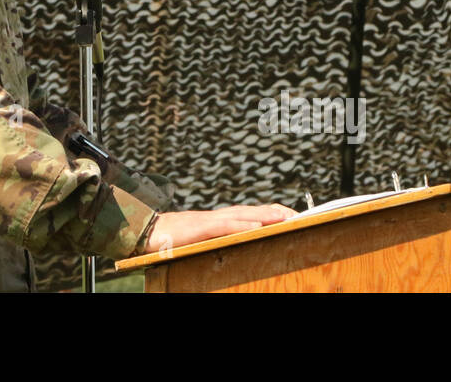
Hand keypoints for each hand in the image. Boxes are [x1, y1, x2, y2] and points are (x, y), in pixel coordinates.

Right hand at [142, 203, 296, 255]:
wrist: (150, 231)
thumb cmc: (177, 238)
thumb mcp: (205, 239)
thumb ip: (222, 238)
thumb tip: (241, 241)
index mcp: (223, 219)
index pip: (254, 213)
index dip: (274, 213)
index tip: (294, 216)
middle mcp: (221, 216)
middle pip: (255, 210)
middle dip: (278, 212)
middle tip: (300, 215)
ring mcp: (211, 220)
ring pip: (244, 214)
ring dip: (266, 215)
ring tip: (286, 217)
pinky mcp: (202, 227)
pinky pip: (225, 225)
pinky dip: (242, 224)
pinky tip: (256, 226)